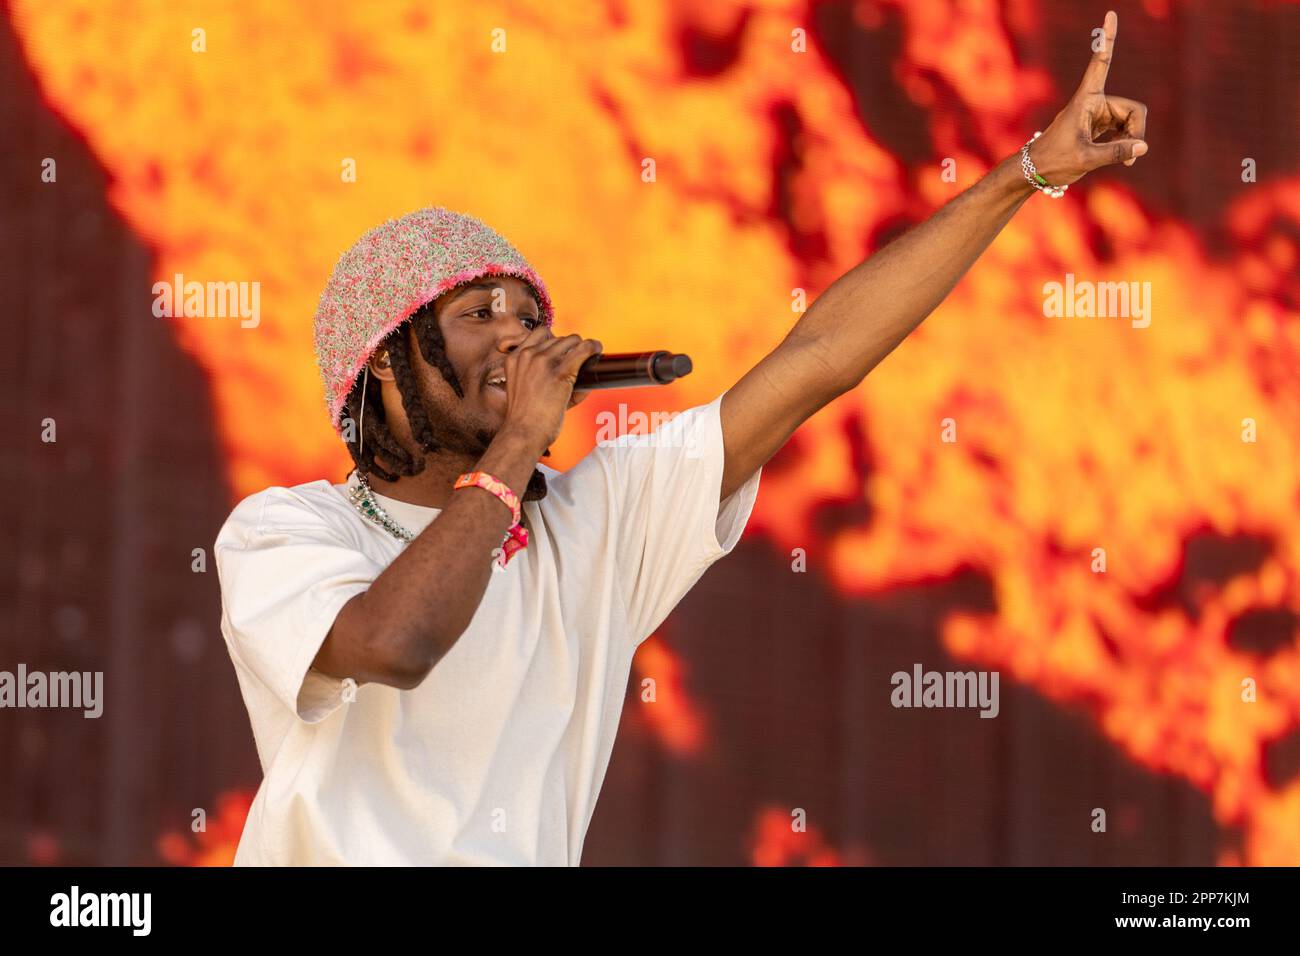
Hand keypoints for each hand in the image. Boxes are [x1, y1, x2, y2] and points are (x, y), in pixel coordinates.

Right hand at [498, 324, 602, 453]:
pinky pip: (583, 349)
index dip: (554, 341)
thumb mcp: (523, 389)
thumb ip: (539, 374)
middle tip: (578, 361)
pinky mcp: (560, 373)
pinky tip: (597, 350)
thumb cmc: (526, 419)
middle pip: (558, 338)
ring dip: (582, 348)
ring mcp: (542, 362)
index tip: (563, 352)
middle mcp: (527, 355)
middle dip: (570, 348)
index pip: (539, 334)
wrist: (522, 434)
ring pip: (571, 341)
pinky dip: (593, 348)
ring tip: (590, 355)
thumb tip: (565, 366)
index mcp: (515, 358)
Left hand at [1027, 10, 1148, 186]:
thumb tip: (1143, 146)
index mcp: (1086, 99)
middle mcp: (1094, 102)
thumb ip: (1116, 152)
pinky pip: (1123, 131)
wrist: (1036, 171)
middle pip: (1132, 110)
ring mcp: (1097, 115)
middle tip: (1133, 156)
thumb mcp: (1086, 158)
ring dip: (1131, 140)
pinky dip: (1126, 143)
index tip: (1110, 14)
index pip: (1101, 63)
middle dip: (1136, 131)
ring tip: (1127, 160)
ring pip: (1130, 121)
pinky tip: (1126, 157)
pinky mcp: (1099, 127)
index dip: (1107, 40)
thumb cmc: (1054, 161)